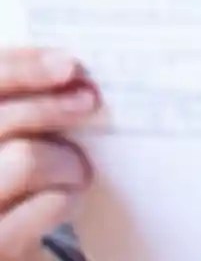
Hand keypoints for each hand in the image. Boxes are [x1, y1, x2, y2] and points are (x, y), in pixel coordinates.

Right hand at [0, 49, 98, 260]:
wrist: (7, 239)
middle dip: (53, 108)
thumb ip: (19, 105)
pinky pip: (48, 203)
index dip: (23, 67)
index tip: (68, 65)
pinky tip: (67, 200)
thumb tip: (66, 68)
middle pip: (2, 118)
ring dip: (66, 161)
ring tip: (76, 170)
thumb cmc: (9, 186)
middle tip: (88, 102)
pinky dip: (69, 196)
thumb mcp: (9, 135)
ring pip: (27, 158)